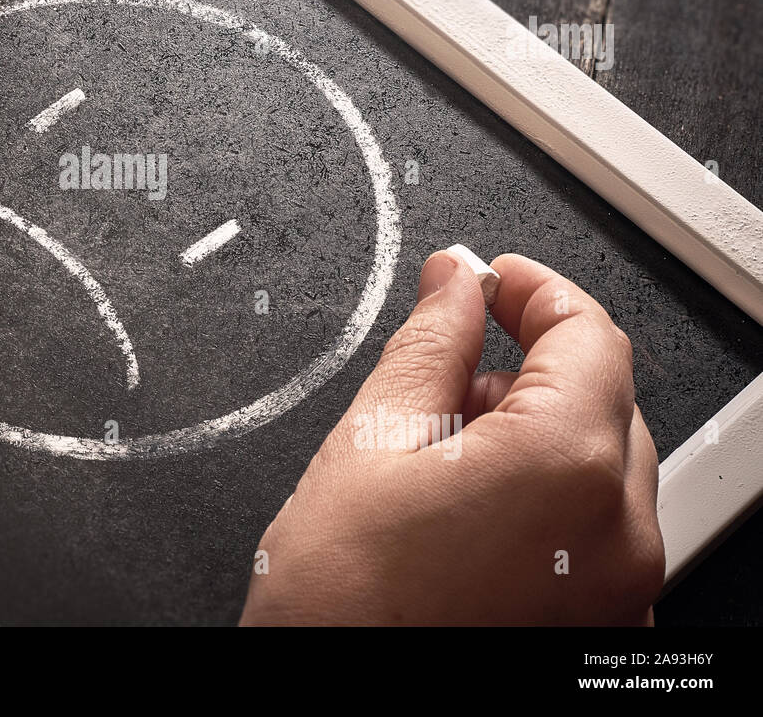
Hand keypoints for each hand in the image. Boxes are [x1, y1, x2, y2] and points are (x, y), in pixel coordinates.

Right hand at [241, 251, 664, 624]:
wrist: (332, 710)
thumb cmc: (340, 608)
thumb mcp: (370, 444)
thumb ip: (428, 343)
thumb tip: (453, 281)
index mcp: (566, 468)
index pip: (589, 333)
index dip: (533, 291)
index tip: (491, 281)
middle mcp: (621, 536)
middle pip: (603, 399)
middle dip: (529, 368)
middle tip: (445, 375)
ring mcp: (622, 594)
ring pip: (602, 466)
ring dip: (536, 436)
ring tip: (439, 463)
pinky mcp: (605, 631)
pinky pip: (599, 532)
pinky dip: (549, 501)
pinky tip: (468, 517)